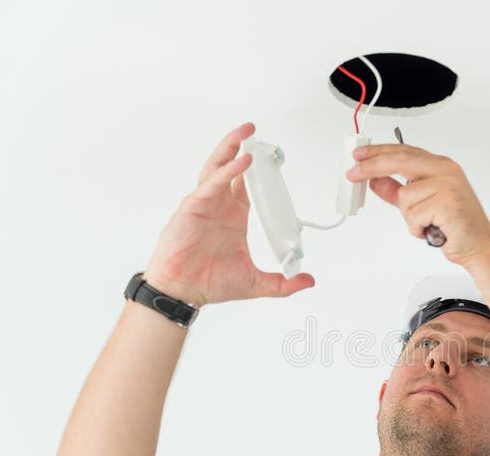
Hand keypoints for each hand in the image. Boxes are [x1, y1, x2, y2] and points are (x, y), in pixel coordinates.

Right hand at [143, 122, 315, 307]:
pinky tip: (241, 162)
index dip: (259, 171)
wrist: (182, 291)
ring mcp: (204, 204)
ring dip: (230, 148)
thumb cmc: (208, 281)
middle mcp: (218, 206)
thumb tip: (308, 281)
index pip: (247, 186)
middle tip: (254, 130)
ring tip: (243, 132)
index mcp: (233, 217)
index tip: (273, 159)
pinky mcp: (192, 208)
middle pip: (230, 168)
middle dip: (241, 147)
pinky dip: (226, 172)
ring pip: (217, 168)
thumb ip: (283, 283)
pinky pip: (211, 185)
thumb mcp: (256, 283)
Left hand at [345, 144, 489, 267]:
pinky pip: (413, 215)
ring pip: (404, 197)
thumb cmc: (455, 225)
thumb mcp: (420, 203)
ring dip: (410, 217)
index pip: (404, 151)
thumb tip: (375, 181)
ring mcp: (447, 185)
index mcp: (441, 166)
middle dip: (372, 167)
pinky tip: (433, 229)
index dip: (378, 153)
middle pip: (400, 160)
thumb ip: (397, 190)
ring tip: (428, 223)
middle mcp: (445, 171)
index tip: (358, 157)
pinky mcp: (446, 203)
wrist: (479, 246)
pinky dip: (418, 228)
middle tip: (353, 173)